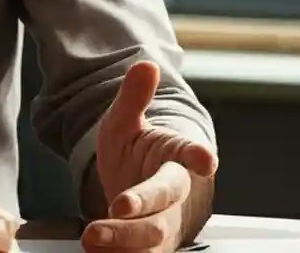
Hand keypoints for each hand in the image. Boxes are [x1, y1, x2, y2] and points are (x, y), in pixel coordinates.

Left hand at [83, 62, 217, 252]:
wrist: (133, 194)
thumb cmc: (135, 157)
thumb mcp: (126, 123)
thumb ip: (133, 98)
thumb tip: (145, 64)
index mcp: (176, 159)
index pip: (192, 157)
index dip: (199, 157)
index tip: (205, 159)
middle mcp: (176, 197)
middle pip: (166, 206)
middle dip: (144, 209)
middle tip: (118, 206)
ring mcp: (165, 228)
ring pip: (152, 239)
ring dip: (124, 241)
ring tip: (94, 236)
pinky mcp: (151, 250)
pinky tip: (98, 252)